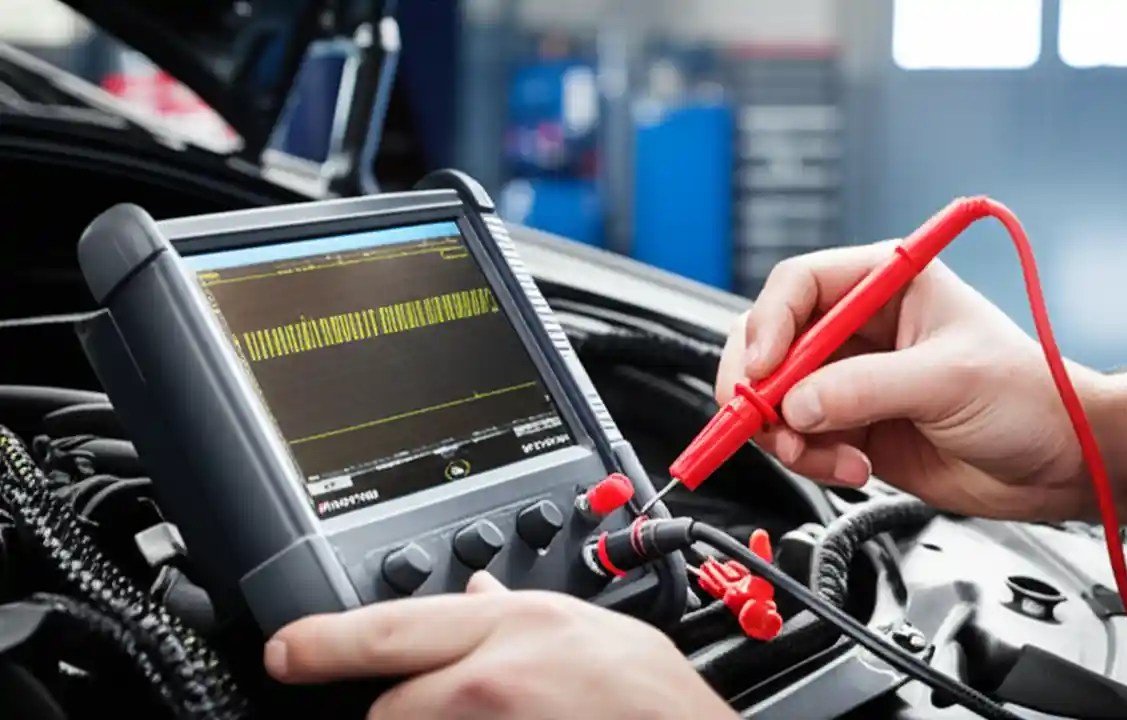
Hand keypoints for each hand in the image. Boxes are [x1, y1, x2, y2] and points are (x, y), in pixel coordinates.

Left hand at [264, 572, 737, 719]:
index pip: (389, 629)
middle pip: (388, 707)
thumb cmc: (653, 699)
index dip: (322, 642)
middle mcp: (491, 682)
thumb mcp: (584, 628)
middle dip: (404, 712)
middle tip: (451, 711)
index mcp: (513, 627)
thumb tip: (473, 590)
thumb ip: (517, 610)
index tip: (283, 652)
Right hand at [717, 240, 1107, 521]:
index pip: (799, 286)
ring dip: (785, 435)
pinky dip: (809, 460)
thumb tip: (798, 404)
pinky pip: (796, 440)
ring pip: (774, 398)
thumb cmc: (1030, 398)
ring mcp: (850, 380)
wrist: (1059, 464)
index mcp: (885, 284)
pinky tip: (852, 469)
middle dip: (759, 386)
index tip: (764, 371)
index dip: (769, 323)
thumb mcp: (949, 380)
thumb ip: (867, 388)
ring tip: (828, 458)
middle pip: (769, 341)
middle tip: (763, 423)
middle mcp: (858, 327)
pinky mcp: (848, 428)